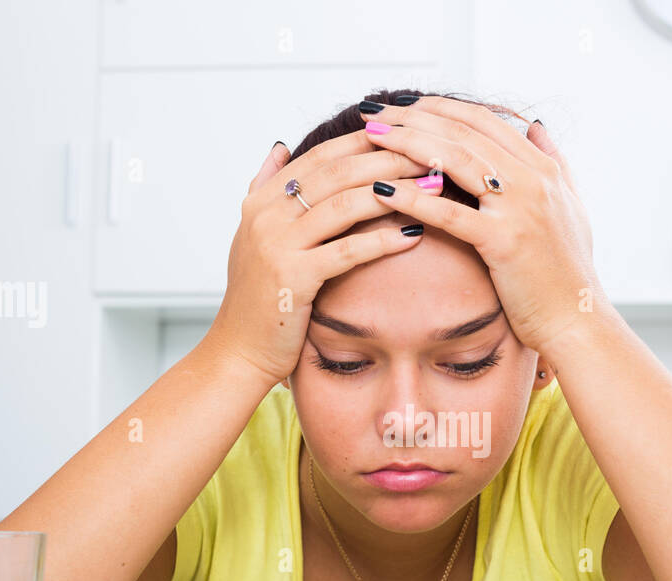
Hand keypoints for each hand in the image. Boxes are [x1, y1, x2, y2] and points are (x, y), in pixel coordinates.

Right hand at [205, 132, 435, 383]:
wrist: (238, 352)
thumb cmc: (257, 299)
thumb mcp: (253, 235)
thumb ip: (265, 188)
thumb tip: (281, 146)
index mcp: (263, 200)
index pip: (322, 156)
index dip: (367, 142)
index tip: (408, 136)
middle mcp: (267, 215)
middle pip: (338, 173)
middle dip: (390, 161)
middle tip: (432, 157)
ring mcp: (277, 245)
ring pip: (345, 204)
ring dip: (395, 194)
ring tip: (433, 191)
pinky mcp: (292, 278)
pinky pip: (347, 251)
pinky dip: (383, 240)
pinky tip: (413, 235)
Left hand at [357, 96, 605, 357]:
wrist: (577, 322)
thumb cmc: (567, 273)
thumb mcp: (570, 207)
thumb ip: (555, 163)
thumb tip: (537, 125)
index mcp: (543, 168)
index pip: (483, 119)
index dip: (439, 106)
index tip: (403, 103)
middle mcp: (534, 180)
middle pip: (463, 132)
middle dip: (413, 117)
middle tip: (373, 111)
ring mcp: (520, 209)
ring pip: (456, 160)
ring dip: (407, 143)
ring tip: (370, 136)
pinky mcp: (505, 243)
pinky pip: (451, 213)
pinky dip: (414, 199)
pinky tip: (380, 192)